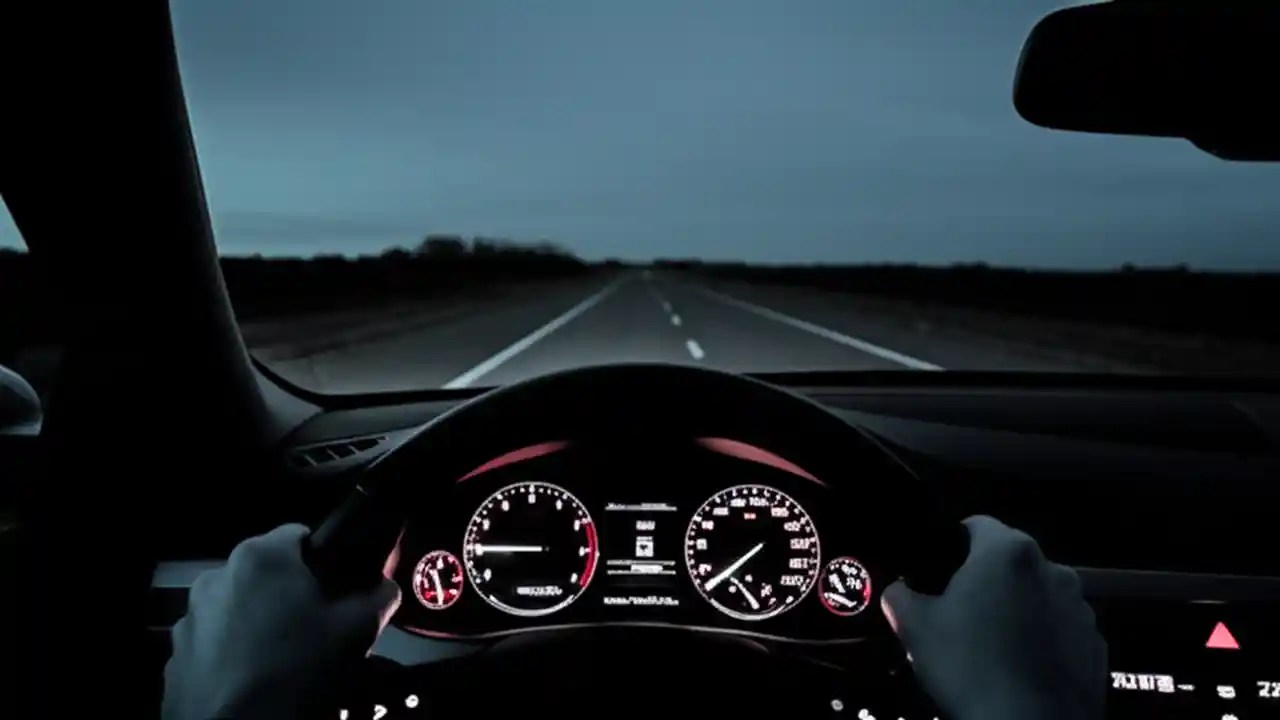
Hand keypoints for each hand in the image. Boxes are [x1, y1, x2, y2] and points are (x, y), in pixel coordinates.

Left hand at [162, 524, 400, 719]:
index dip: (324, 561)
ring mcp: (190, 617)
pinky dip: (232, 651)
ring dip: (257, 621)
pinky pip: (214, 641)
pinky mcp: (176, 654)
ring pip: (237, 606)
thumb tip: (383, 587)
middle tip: (314, 629)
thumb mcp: (357, 630)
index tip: (335, 591)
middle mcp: (217, 576)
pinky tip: (252, 677)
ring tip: (281, 658)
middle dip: (288, 593)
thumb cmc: (298, 669)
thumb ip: (378, 596)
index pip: (299, 535)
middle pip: (265, 572)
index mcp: (261, 557)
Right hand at [882, 516, 1105, 719]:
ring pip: (1039, 594)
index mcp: (1007, 551)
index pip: (976, 524)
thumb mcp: (915, 627)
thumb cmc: (970, 666)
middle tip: (961, 614)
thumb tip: (898, 590)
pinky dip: (1045, 638)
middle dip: (988, 580)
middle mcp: (1053, 568)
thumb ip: (900, 595)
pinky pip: (1062, 629)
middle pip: (1010, 561)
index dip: (952, 544)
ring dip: (1020, 607)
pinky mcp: (1096, 643)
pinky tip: (1023, 665)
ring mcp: (1081, 607)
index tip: (939, 573)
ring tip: (994, 644)